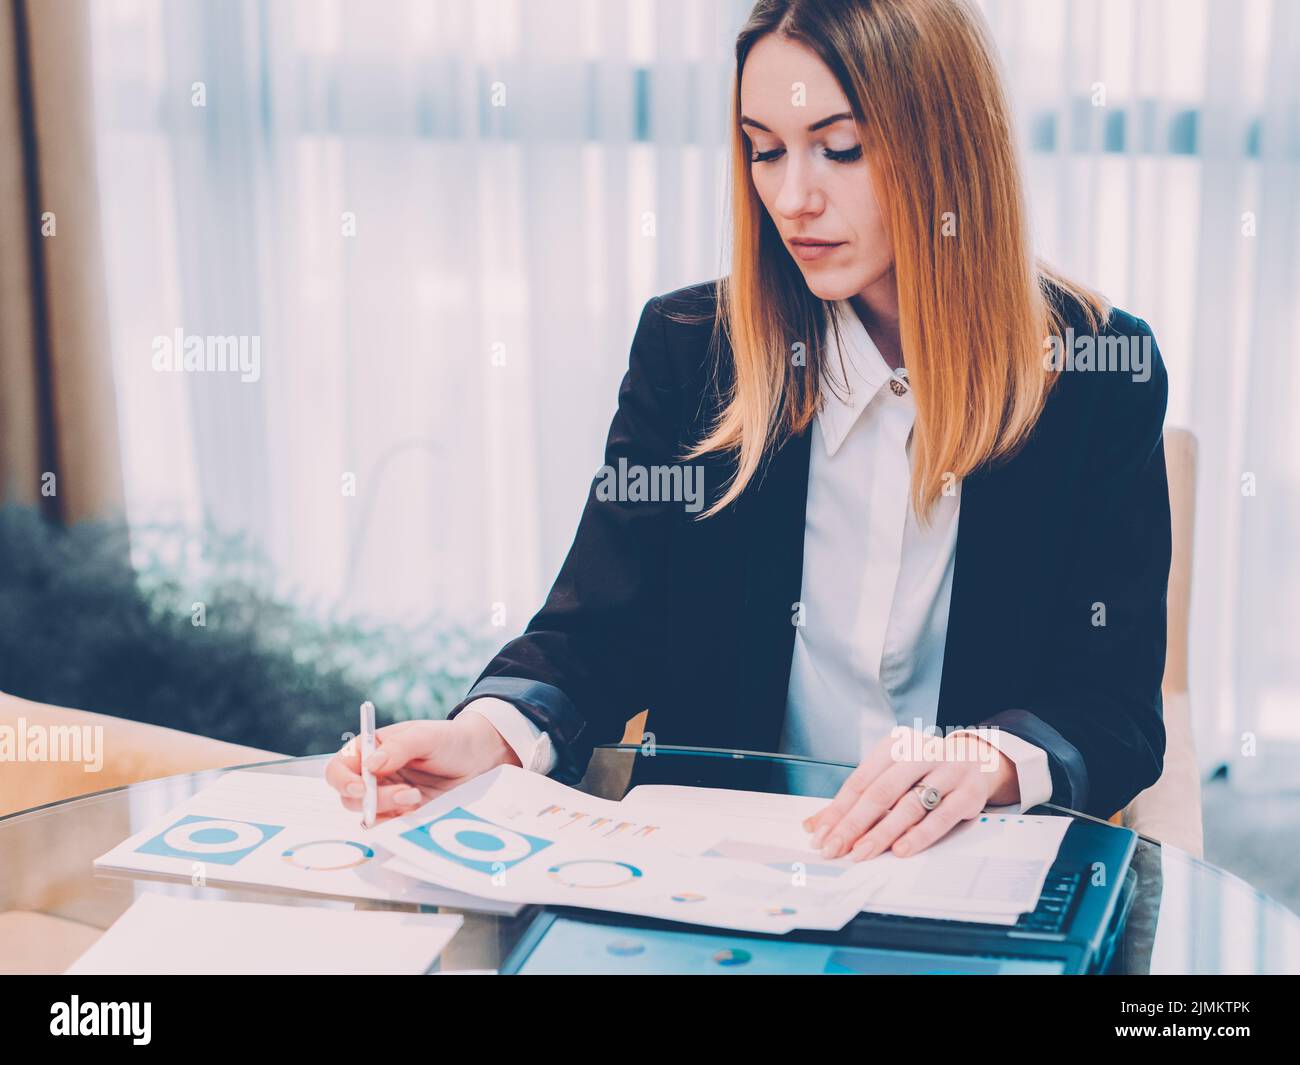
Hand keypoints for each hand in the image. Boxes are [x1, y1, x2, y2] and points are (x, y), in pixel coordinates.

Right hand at [325, 714, 520, 821]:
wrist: (479, 758)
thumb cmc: (450, 739)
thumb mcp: (426, 735)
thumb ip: (399, 747)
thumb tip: (370, 765)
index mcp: (371, 750)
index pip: (339, 768)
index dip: (342, 781)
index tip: (362, 788)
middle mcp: (374, 775)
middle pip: (350, 797)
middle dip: (373, 799)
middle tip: (405, 794)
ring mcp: (388, 797)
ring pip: (368, 815)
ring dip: (388, 810)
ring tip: (416, 797)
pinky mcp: (404, 815)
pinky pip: (389, 826)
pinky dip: (398, 824)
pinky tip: (418, 810)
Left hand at [802, 727, 1017, 859]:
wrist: (979, 759)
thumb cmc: (925, 771)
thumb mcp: (892, 774)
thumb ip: (857, 799)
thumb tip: (815, 825)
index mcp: (895, 744)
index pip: (860, 780)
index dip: (838, 810)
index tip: (820, 835)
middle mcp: (920, 753)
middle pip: (881, 792)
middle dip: (854, 824)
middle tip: (835, 849)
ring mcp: (947, 771)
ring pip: (910, 804)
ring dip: (883, 832)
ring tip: (863, 853)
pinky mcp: (969, 792)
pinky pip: (943, 816)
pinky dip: (921, 834)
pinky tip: (902, 849)